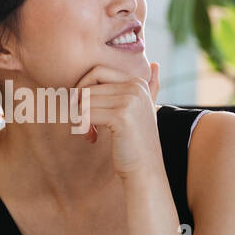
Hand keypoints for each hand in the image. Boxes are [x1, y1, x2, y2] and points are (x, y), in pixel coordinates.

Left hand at [73, 61, 163, 179]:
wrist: (145, 170)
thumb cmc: (138, 142)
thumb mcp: (144, 110)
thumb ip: (151, 87)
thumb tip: (155, 64)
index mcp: (138, 81)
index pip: (97, 71)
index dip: (85, 90)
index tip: (86, 110)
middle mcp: (135, 87)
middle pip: (89, 85)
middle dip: (79, 103)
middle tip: (82, 122)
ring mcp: (130, 100)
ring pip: (85, 99)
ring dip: (79, 117)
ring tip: (88, 132)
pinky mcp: (121, 117)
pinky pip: (86, 113)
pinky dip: (82, 126)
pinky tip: (91, 137)